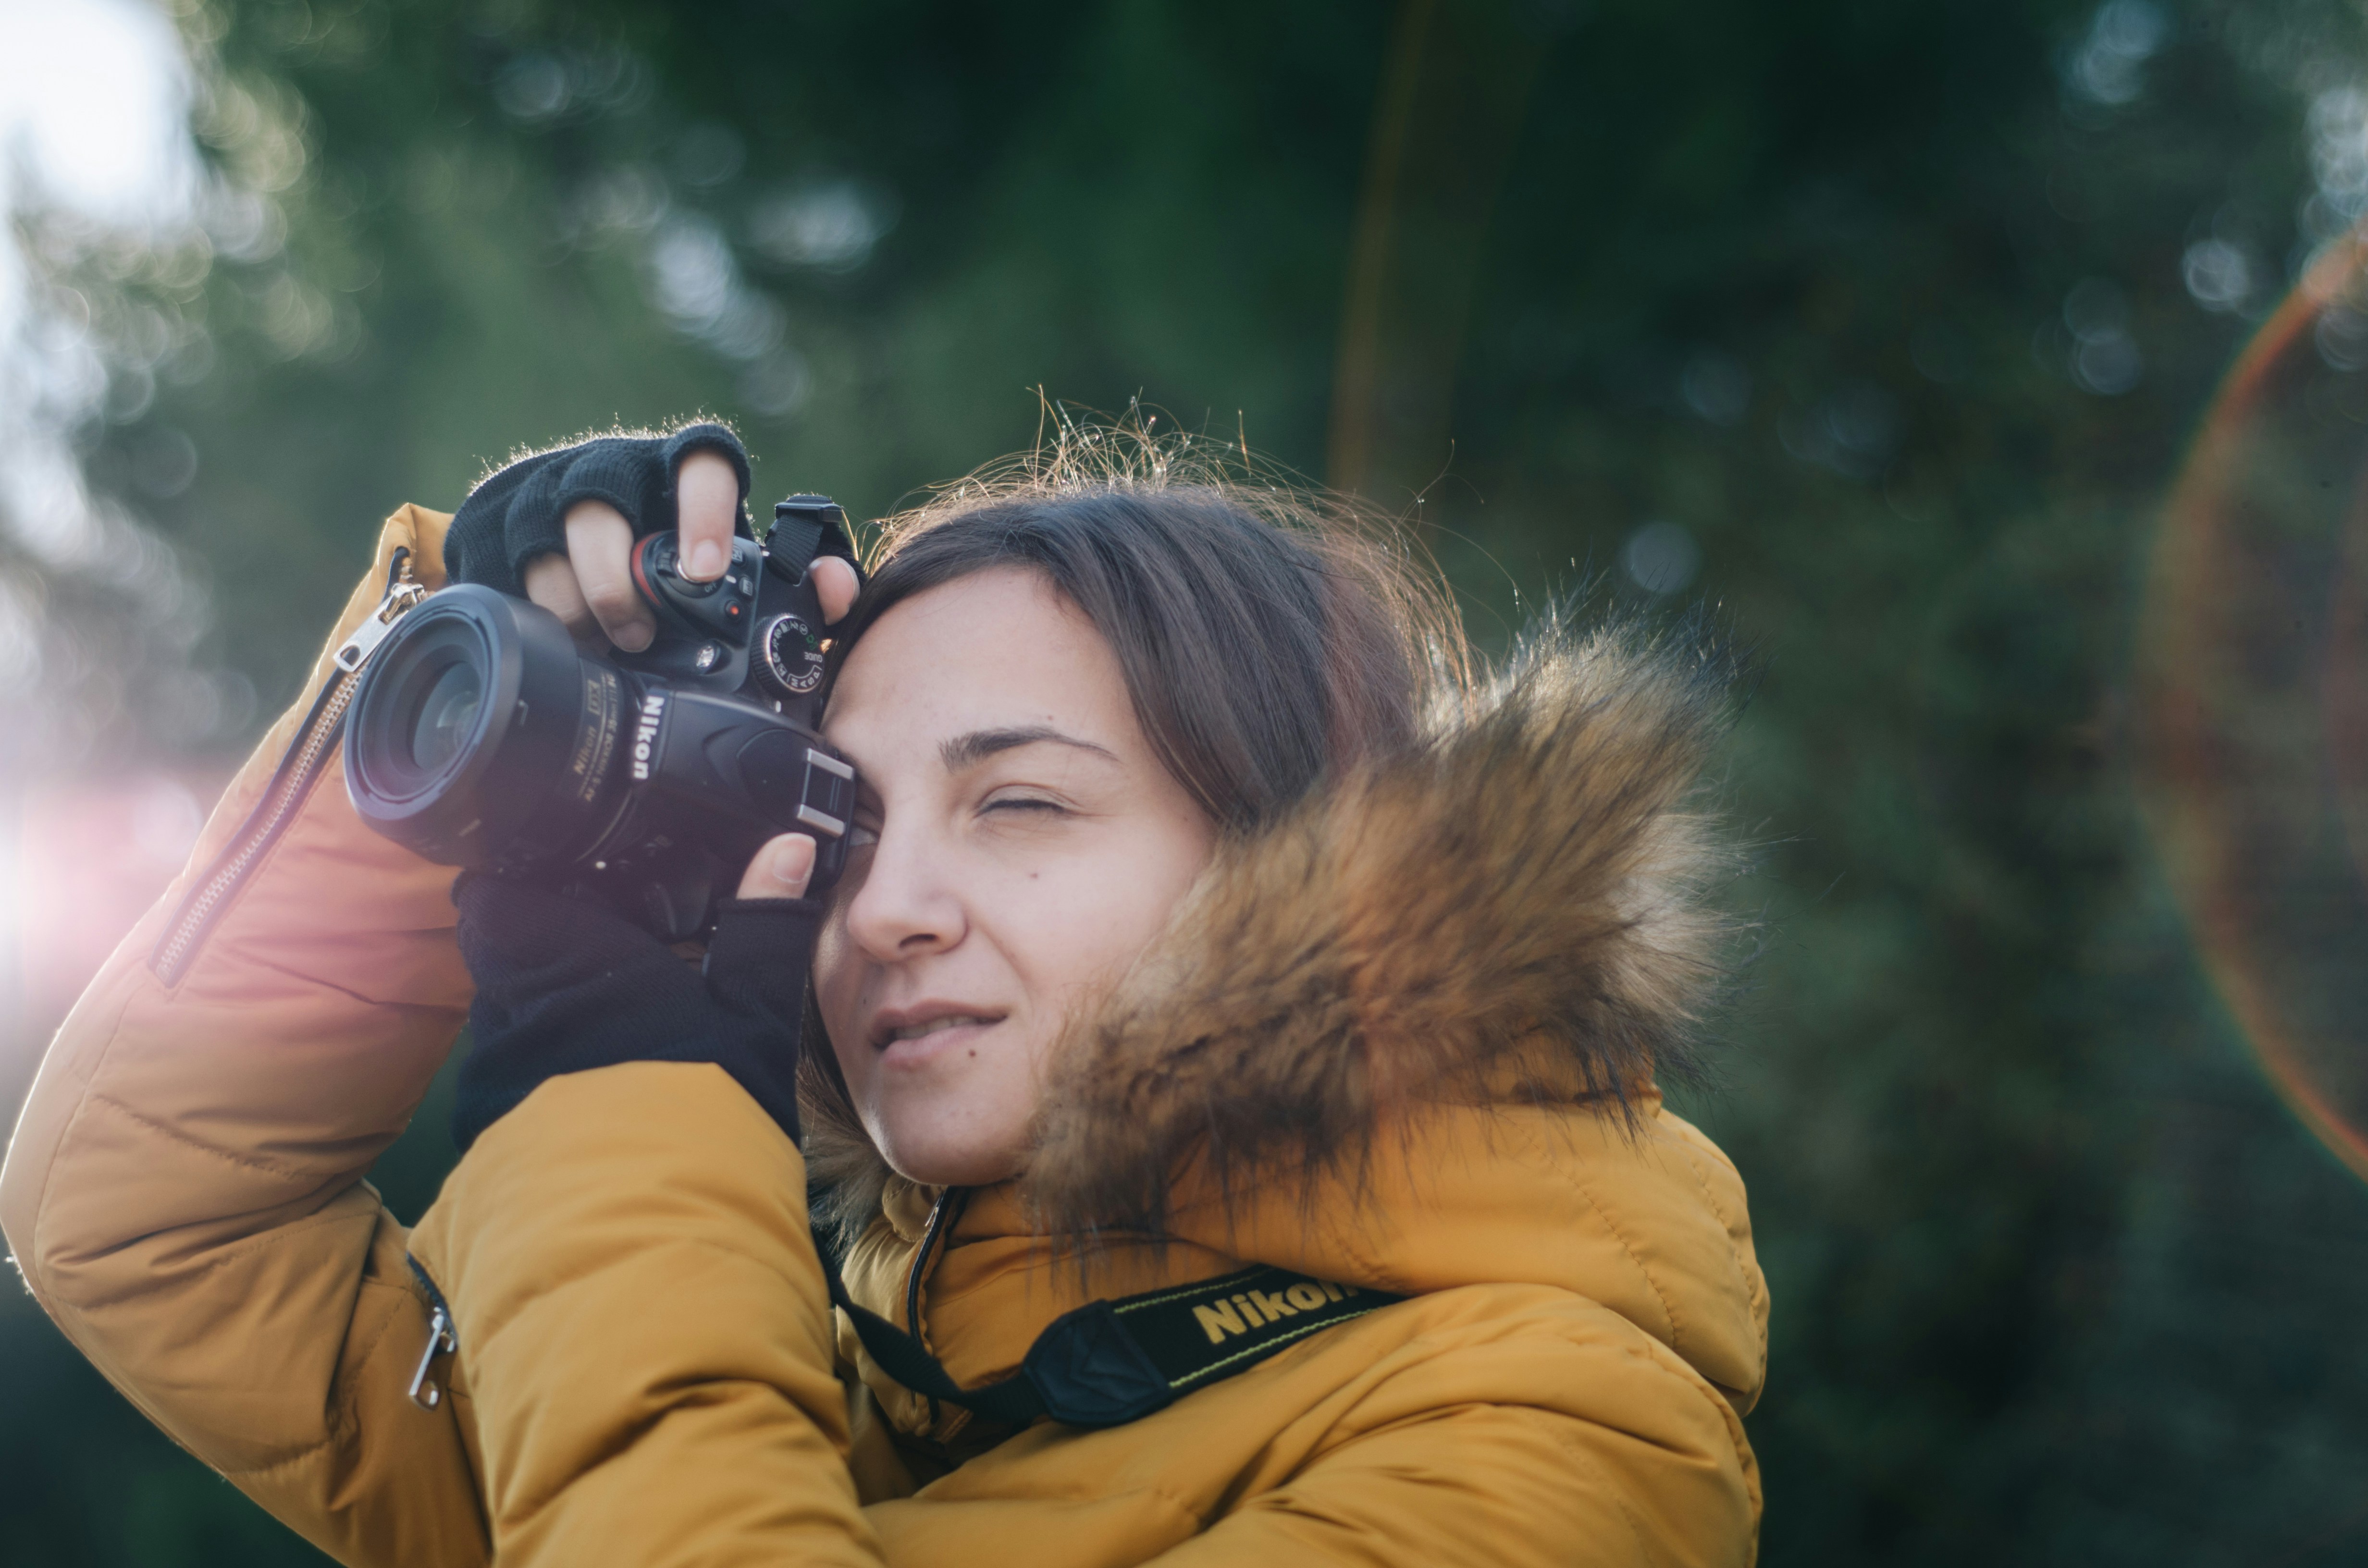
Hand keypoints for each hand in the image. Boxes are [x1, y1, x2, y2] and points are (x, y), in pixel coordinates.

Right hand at [442, 423, 858, 651]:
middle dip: (618, 575)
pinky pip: (506, 570)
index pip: (699, 460)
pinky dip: (532, 611)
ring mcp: (546, 497)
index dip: (705, 511)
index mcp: (675, 469)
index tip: (710, 570)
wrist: (563, 537)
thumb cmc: (670, 556)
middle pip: (604, 506)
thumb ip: (797, 579)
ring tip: (604, 647)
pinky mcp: (496, 530)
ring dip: (576, 601)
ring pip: (550, 542)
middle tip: (642, 632)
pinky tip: (555, 645)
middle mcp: (609, 472)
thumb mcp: (733, 563)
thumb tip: (835, 591)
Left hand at [452, 869, 822, 1151]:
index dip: (531, 884)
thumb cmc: (706, 1116)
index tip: (576, 888)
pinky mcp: (485, 1141)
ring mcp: (490, 1081)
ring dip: (552, 1021)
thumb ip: (763, 924)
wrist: (651, 1246)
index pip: (500, 892)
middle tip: (621, 961)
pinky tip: (602, 1101)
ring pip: (509, 1023)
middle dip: (556, 954)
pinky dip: (546, 1082)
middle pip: (507, 957)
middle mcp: (507, 1013)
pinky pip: (509, 1086)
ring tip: (620, 1039)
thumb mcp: (753, 1013)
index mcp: (562, 961)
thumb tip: (788, 847)